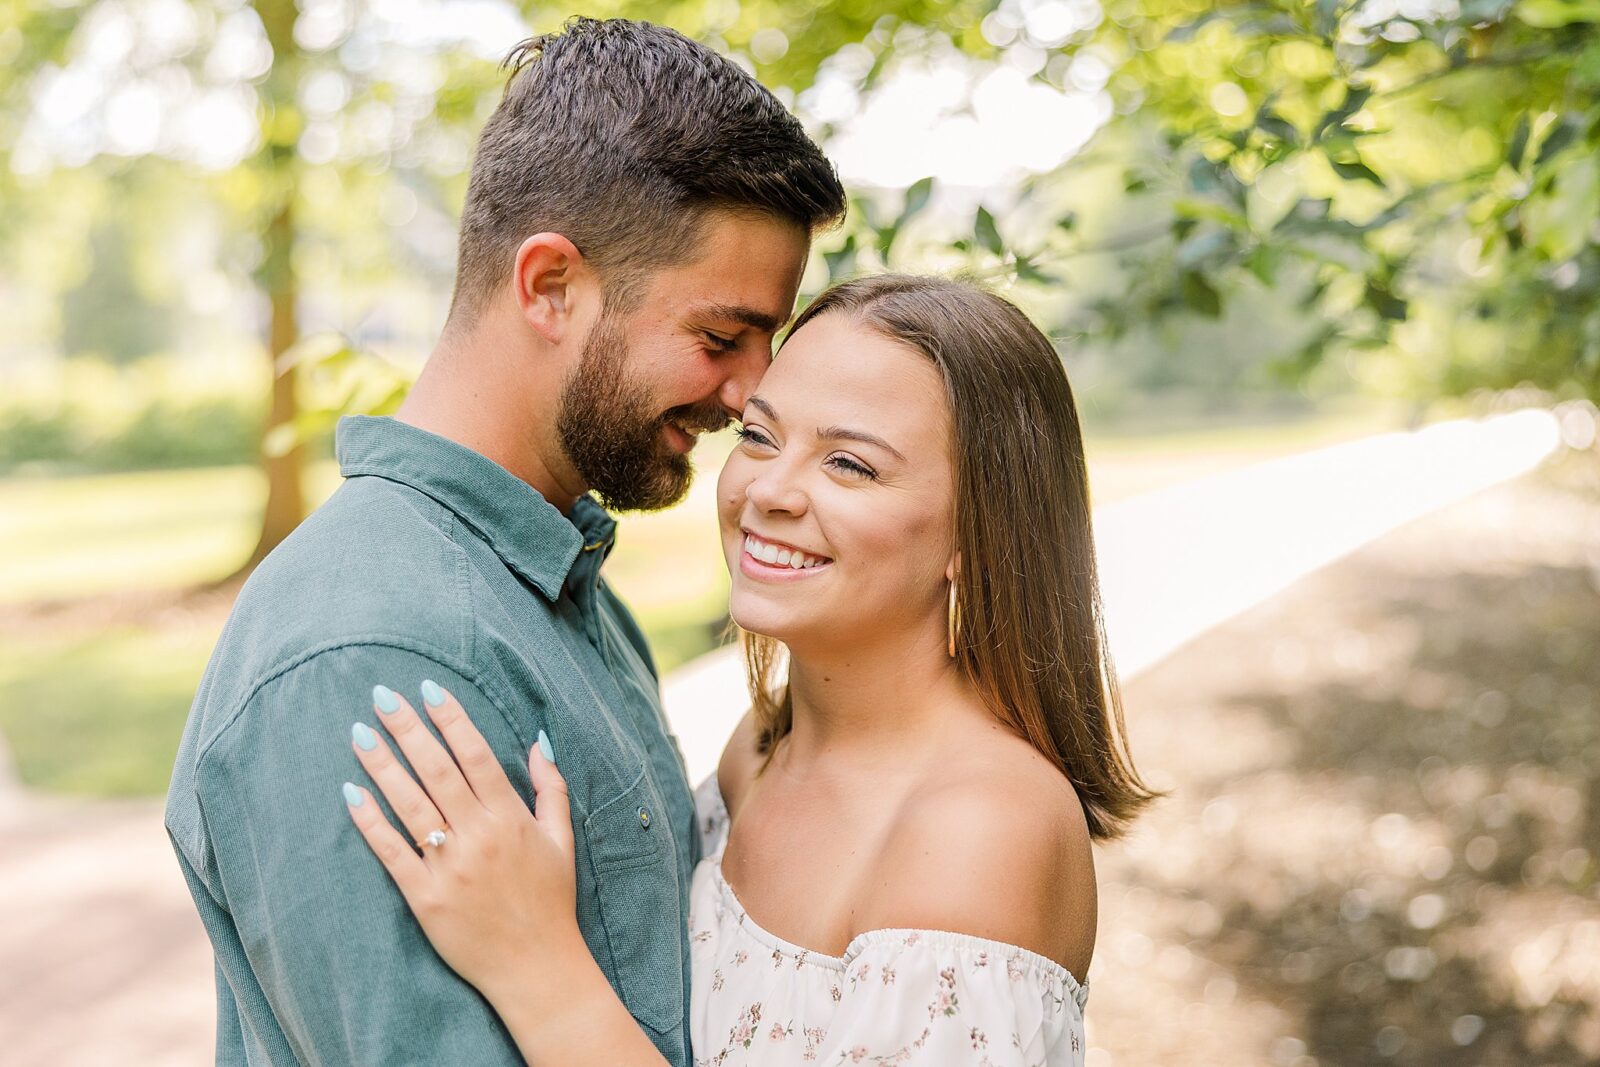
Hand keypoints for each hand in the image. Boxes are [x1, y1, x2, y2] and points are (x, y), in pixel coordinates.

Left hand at [342, 681, 580, 1001]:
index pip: (475, 755)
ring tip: (358, 732)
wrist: (537, 967)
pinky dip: (370, 821)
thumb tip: (539, 741)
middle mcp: (479, 836)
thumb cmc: (550, 902)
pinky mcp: (425, 897)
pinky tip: (350, 792)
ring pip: (409, 804)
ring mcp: (450, 867)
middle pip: (436, 770)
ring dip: (382, 764)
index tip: (428, 688)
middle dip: (407, 729)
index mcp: (511, 818)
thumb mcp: (561, 840)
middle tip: (381, 695)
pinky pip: (391, 852)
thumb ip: (550, 787)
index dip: (451, 719)